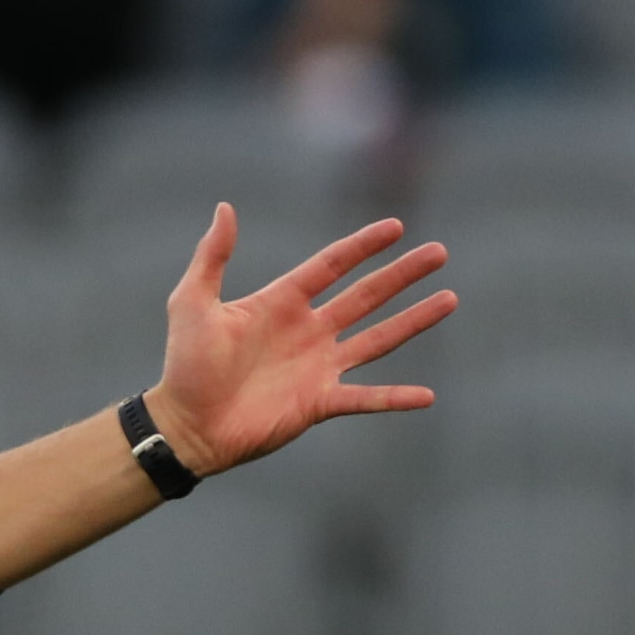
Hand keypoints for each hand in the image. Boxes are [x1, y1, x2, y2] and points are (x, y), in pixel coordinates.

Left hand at [143, 206, 454, 473]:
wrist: (187, 425)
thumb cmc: (185, 365)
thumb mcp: (193, 302)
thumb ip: (212, 256)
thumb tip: (225, 208)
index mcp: (282, 302)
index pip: (332, 265)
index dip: (363, 245)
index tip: (396, 226)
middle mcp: (308, 331)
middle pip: (366, 295)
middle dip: (402, 274)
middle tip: (438, 252)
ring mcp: (318, 367)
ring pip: (378, 338)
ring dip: (414, 321)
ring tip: (449, 299)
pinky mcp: (319, 403)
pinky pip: (366, 398)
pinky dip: (395, 398)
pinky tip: (427, 396)